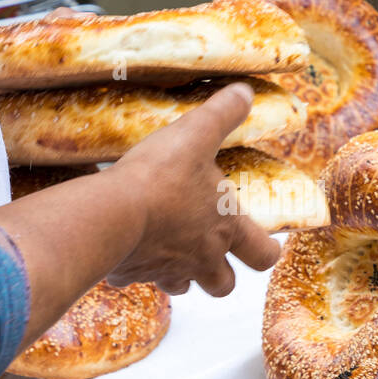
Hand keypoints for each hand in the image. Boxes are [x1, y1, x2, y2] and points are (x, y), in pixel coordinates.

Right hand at [104, 83, 281, 295]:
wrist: (111, 212)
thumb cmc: (161, 176)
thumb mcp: (196, 134)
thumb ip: (222, 113)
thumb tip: (244, 91)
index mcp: (226, 228)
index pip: (263, 255)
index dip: (266, 251)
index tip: (261, 243)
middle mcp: (202, 258)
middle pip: (224, 286)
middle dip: (220, 274)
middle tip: (210, 254)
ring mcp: (167, 272)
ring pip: (181, 287)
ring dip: (178, 273)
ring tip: (167, 249)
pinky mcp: (132, 276)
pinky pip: (136, 279)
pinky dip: (135, 268)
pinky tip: (125, 245)